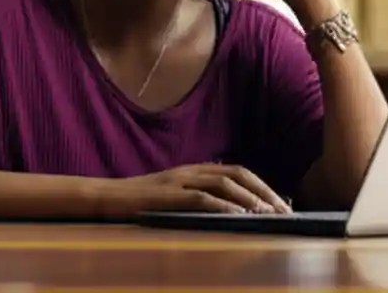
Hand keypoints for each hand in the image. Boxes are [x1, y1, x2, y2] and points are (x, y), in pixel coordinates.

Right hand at [100, 163, 291, 215]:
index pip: (238, 172)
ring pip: (223, 182)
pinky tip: (238, 216)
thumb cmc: (139, 202)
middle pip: (238, 174)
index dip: (262, 186)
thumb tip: (229, 213)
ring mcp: (178, 181)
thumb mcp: (173, 197)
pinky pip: (200, 198)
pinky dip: (222, 206)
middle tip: (284, 211)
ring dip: (249, 198)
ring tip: (268, 214)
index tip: (280, 204)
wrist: (104, 198)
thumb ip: (197, 199)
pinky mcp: (166, 195)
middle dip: (264, 192)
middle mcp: (190, 170)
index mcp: (195, 170)